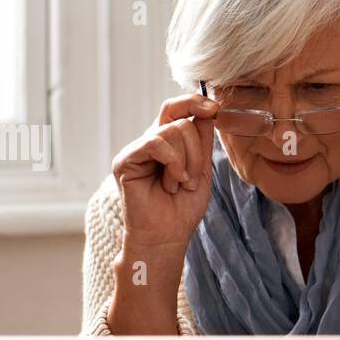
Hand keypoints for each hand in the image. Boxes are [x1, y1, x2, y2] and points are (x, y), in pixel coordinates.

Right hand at [111, 93, 218, 250]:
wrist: (167, 236)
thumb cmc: (182, 208)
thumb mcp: (201, 170)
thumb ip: (202, 141)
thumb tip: (208, 110)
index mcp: (167, 143)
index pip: (177, 109)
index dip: (194, 103)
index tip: (213, 108)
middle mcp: (150, 142)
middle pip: (180, 119)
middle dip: (196, 150)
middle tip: (191, 178)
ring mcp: (136, 150)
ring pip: (172, 131)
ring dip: (186, 162)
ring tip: (179, 185)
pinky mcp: (125, 160)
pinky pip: (155, 143)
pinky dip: (172, 162)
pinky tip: (171, 183)